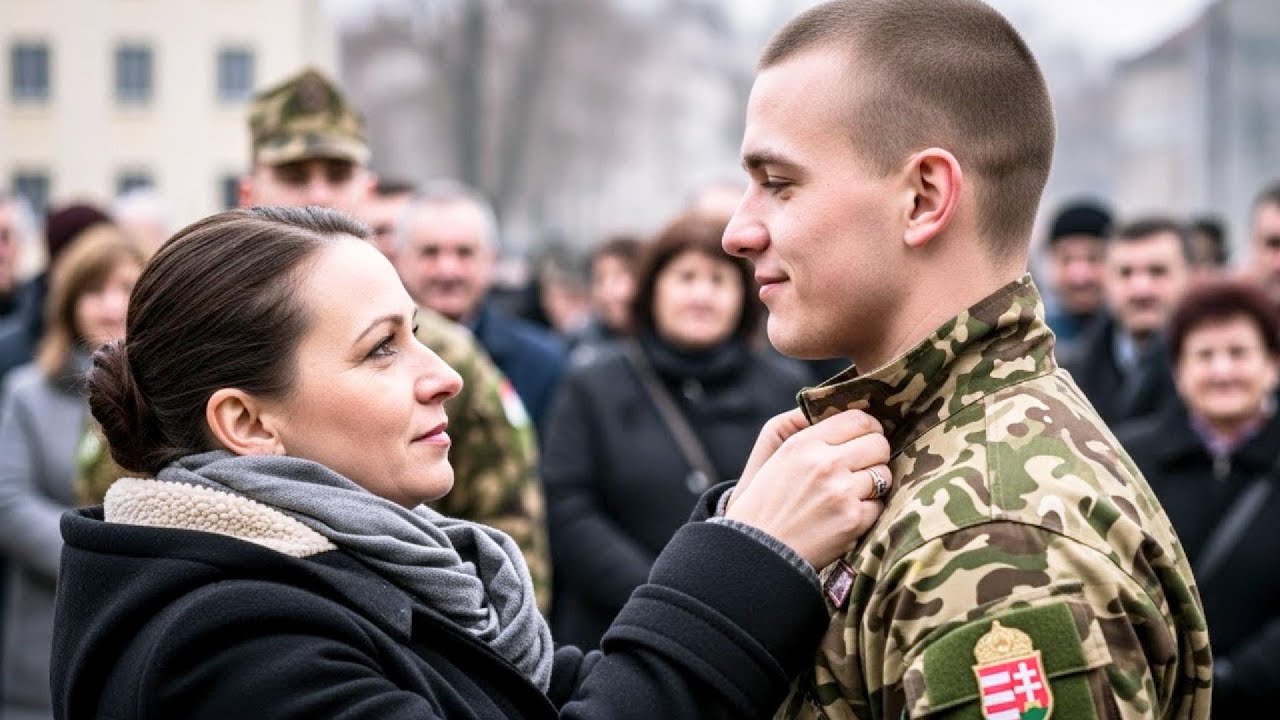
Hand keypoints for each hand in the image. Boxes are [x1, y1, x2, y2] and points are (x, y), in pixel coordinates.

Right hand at [725, 409, 890, 568]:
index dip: (868, 428)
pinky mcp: (852, 520)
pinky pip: (879, 505)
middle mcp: (825, 464)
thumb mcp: (775, 455)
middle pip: (879, 444)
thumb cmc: (764, 503)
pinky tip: (845, 516)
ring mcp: (841, 493)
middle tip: (861, 467)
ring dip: (872, 484)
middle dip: (874, 455)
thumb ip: (806, 429)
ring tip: (849, 494)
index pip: (858, 419)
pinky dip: (867, 511)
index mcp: (804, 443)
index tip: (864, 438)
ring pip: (883, 474)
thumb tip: (847, 416)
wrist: (757, 551)